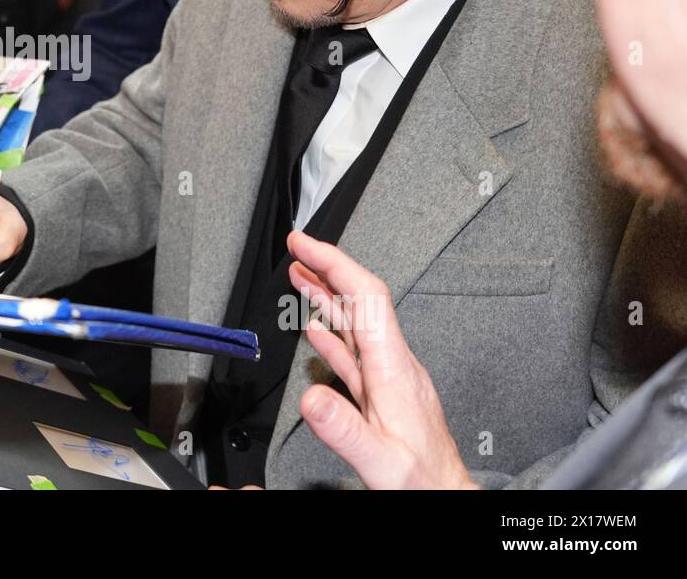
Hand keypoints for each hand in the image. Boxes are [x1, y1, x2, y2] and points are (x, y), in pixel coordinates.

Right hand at [285, 231, 476, 489]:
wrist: (444, 496)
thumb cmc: (423, 481)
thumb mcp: (380, 458)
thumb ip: (343, 426)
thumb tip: (310, 395)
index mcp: (394, 370)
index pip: (366, 298)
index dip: (334, 263)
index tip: (305, 246)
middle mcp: (395, 365)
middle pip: (361, 301)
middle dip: (327, 268)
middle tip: (297, 250)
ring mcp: (390, 376)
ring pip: (356, 322)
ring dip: (328, 295)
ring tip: (301, 276)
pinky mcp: (384, 392)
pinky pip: (356, 351)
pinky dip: (333, 332)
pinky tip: (318, 329)